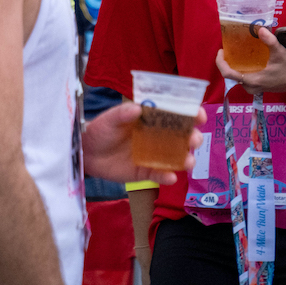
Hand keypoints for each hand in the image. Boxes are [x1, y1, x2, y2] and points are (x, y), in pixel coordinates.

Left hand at [82, 102, 205, 184]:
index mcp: (153, 118)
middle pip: (182, 137)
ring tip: (189, 162)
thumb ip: (122, 114)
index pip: (177, 114)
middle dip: (193, 138)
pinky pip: (159, 175)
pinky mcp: (145, 172)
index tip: (199, 115)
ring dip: (186, 159)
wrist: (86, 153)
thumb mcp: (110, 119)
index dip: (191, 113)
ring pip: (176, 157)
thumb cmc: (101, 130)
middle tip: (195, 140)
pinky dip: (166, 177)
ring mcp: (153, 155)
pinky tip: (171, 177)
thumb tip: (136, 108)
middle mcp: (158, 136)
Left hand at [215, 26, 285, 94]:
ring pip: (237, 78)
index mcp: (252, 80)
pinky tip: (246, 59)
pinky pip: (244, 78)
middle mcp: (251, 86)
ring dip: (234, 66)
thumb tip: (260, 29)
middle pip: (231, 76)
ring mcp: (255, 88)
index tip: (221, 51)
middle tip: (228, 49)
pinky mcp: (259, 86)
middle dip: (227, 63)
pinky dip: (242, 69)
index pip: (228, 74)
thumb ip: (269, 41)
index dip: (221, 63)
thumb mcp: (280, 53)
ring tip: (235, 52)